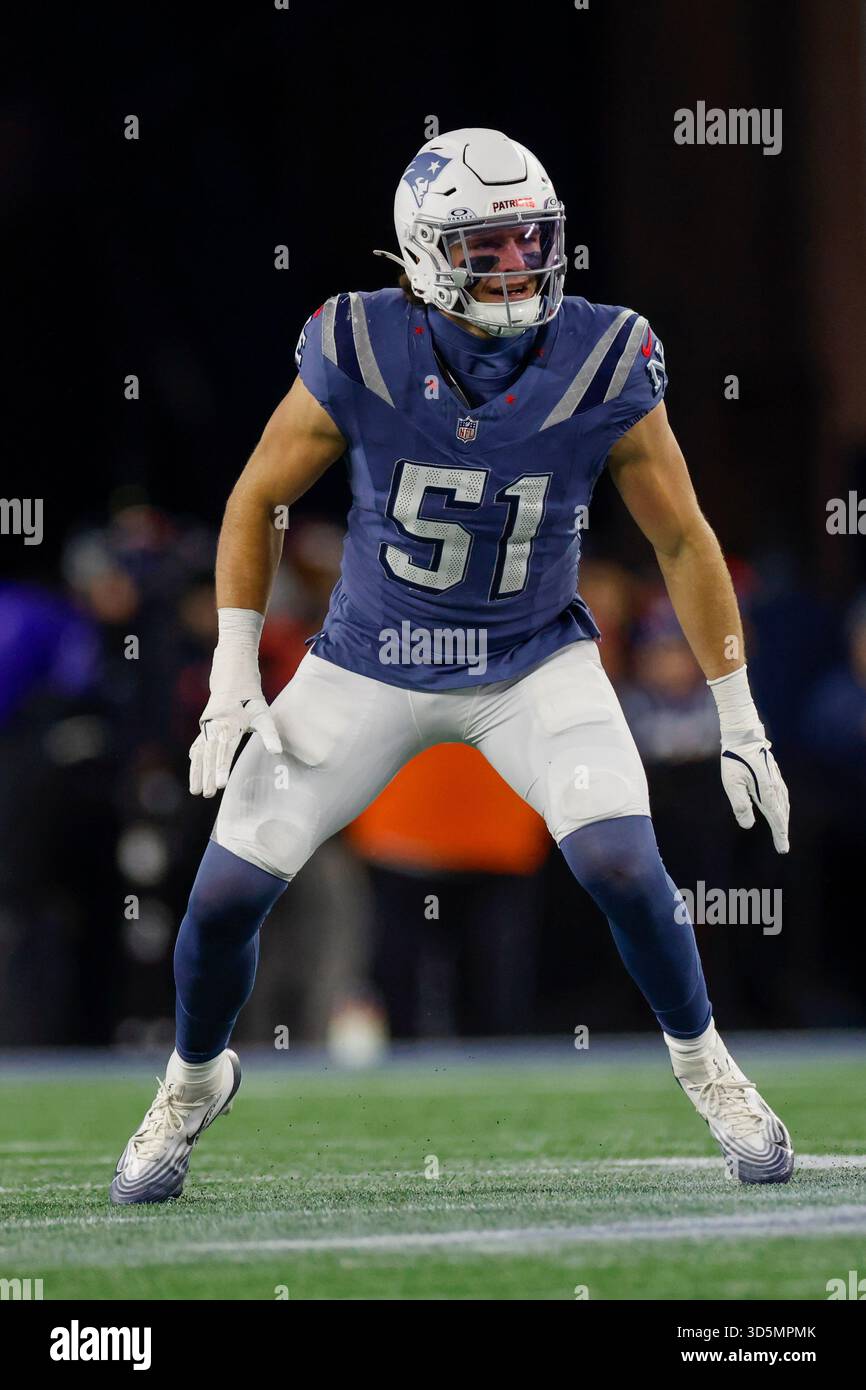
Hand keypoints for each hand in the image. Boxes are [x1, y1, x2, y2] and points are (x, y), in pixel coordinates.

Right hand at [189, 608, 281, 797]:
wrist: (233, 675)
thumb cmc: (251, 698)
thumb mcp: (264, 714)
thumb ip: (269, 734)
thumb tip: (277, 752)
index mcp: (230, 724)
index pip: (225, 751)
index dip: (221, 768)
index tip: (220, 785)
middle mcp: (215, 726)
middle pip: (210, 755)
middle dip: (207, 775)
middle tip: (206, 794)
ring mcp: (207, 726)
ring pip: (200, 753)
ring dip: (197, 772)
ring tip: (196, 791)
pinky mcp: (205, 726)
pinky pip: (197, 746)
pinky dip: (195, 760)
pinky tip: (193, 772)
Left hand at [720, 734, 789, 853]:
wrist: (744, 737)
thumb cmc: (735, 760)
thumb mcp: (732, 783)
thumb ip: (741, 805)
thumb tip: (748, 825)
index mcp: (766, 792)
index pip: (776, 818)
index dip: (779, 835)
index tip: (783, 849)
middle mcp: (775, 788)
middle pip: (782, 814)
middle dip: (782, 830)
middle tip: (783, 846)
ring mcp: (776, 780)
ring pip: (784, 804)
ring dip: (783, 819)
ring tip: (782, 831)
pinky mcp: (774, 774)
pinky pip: (782, 795)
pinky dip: (783, 807)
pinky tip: (780, 808)